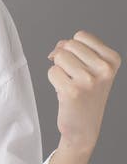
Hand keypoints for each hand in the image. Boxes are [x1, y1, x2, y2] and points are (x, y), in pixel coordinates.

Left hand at [47, 29, 121, 152]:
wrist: (84, 128)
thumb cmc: (85, 95)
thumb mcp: (90, 68)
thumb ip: (75, 50)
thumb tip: (57, 48)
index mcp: (112, 60)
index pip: (81, 35)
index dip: (72, 47)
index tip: (77, 63)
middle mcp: (104, 69)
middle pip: (68, 44)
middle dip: (63, 57)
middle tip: (71, 75)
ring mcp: (89, 80)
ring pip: (59, 56)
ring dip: (59, 69)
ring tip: (69, 83)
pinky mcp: (73, 91)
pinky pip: (51, 72)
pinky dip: (53, 80)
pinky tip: (64, 92)